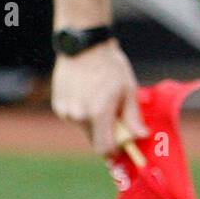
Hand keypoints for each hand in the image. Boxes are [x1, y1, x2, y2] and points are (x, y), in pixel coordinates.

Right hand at [51, 40, 147, 155]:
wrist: (84, 48)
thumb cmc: (110, 66)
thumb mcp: (128, 90)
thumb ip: (132, 117)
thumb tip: (140, 136)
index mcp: (99, 114)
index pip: (105, 148)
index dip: (115, 150)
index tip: (122, 146)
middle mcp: (79, 117)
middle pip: (94, 139)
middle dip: (105, 133)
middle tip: (113, 115)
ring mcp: (66, 113)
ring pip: (84, 128)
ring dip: (93, 121)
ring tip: (97, 97)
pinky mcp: (58, 107)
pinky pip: (73, 118)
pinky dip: (81, 112)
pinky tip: (85, 93)